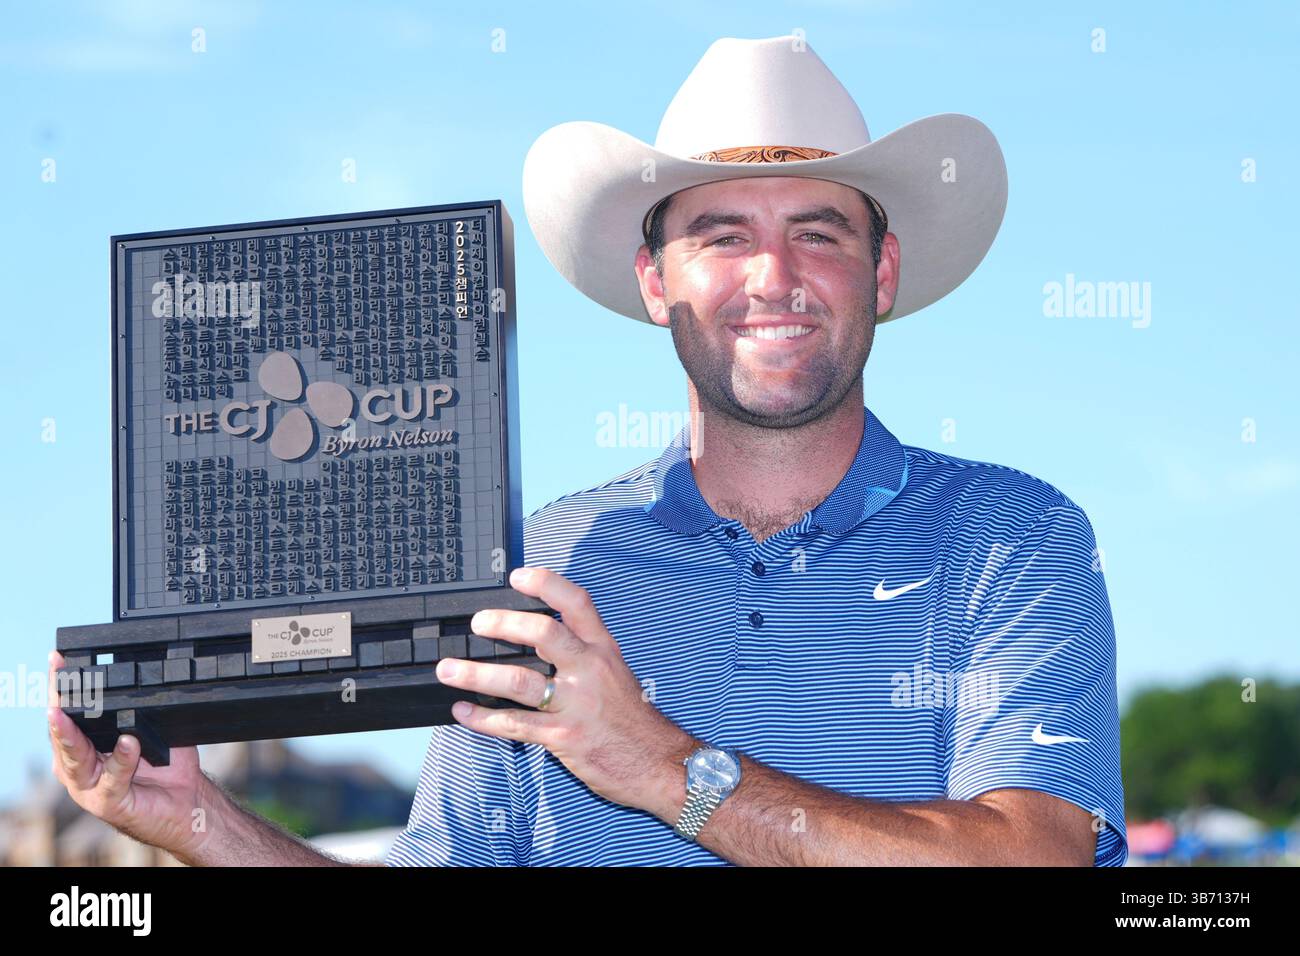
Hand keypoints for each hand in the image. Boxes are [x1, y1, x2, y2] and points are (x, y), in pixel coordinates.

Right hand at [47, 649, 218, 861]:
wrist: (187, 801)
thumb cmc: (166, 764)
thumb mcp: (150, 727)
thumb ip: (137, 708)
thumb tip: (139, 673)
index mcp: (85, 746)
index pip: (68, 713)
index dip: (61, 686)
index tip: (58, 659)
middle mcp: (79, 766)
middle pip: (62, 732)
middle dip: (57, 703)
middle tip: (57, 679)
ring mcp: (89, 787)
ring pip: (74, 758)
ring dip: (69, 735)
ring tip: (63, 713)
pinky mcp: (108, 803)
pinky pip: (112, 778)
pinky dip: (120, 759)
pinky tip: (127, 742)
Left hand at [436, 567, 696, 816]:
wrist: (659, 764)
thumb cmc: (633, 721)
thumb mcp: (616, 675)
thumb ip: (583, 655)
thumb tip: (537, 639)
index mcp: (604, 651)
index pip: (577, 603)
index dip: (546, 584)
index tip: (517, 576)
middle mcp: (590, 671)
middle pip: (544, 633)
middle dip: (504, 624)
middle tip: (477, 623)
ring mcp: (575, 705)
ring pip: (518, 682)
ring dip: (476, 674)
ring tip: (448, 669)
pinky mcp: (562, 738)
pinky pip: (513, 725)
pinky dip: (482, 719)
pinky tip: (463, 711)